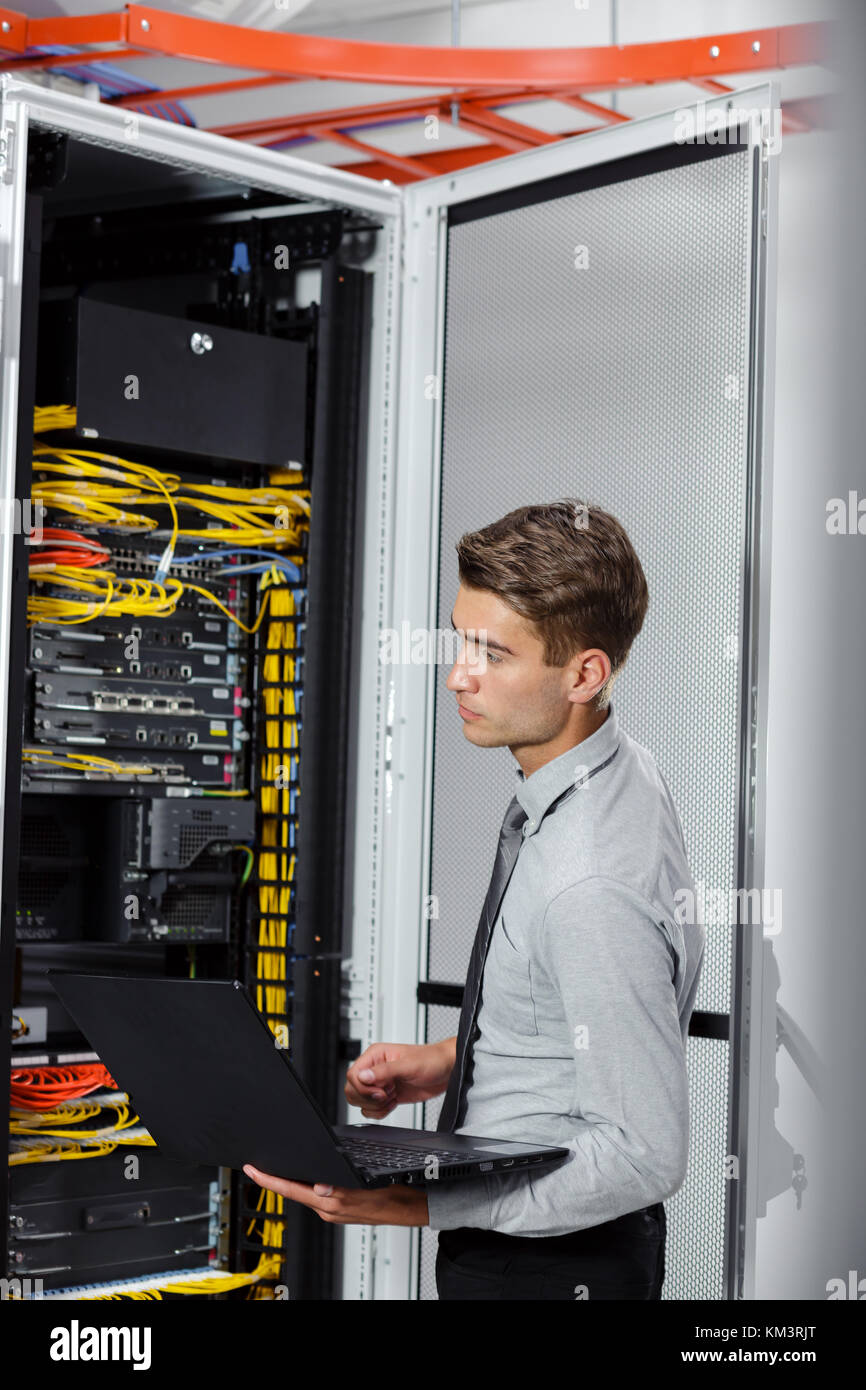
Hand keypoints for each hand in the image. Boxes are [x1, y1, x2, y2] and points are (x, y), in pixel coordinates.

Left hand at [242, 1165, 428, 1225]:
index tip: (252, 1170)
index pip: (291, 1190)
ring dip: (290, 1181)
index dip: (269, 1180)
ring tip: (274, 1168)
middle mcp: (328, 1209)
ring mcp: (334, 1209)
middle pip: (293, 1191)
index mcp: (331, 1205)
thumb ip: (342, 1191)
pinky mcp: (341, 1206)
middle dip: (274, 1178)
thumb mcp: (368, 1189)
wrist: (411, 1206)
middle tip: (256, 1165)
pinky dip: (305, 1183)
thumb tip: (319, 1187)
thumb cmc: (393, 1198)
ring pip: (304, 1192)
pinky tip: (304, 1175)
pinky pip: (316, 1194)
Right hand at [344, 1038, 455, 1118]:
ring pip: (360, 1101)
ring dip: (375, 1106)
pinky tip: (393, 1103)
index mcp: (376, 1056)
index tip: (381, 1090)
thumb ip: (385, 1071)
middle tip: (386, 1095)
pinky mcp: (387, 1096)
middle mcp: (375, 1069)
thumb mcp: (408, 1065)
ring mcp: (381, 1084)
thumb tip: (363, 1076)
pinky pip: (372, 1109)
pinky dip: (380, 1112)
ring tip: (392, 1097)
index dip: (363, 1088)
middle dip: (368, 1098)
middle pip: (352, 1089)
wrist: (447, 1071)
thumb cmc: (432, 1060)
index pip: (353, 1075)